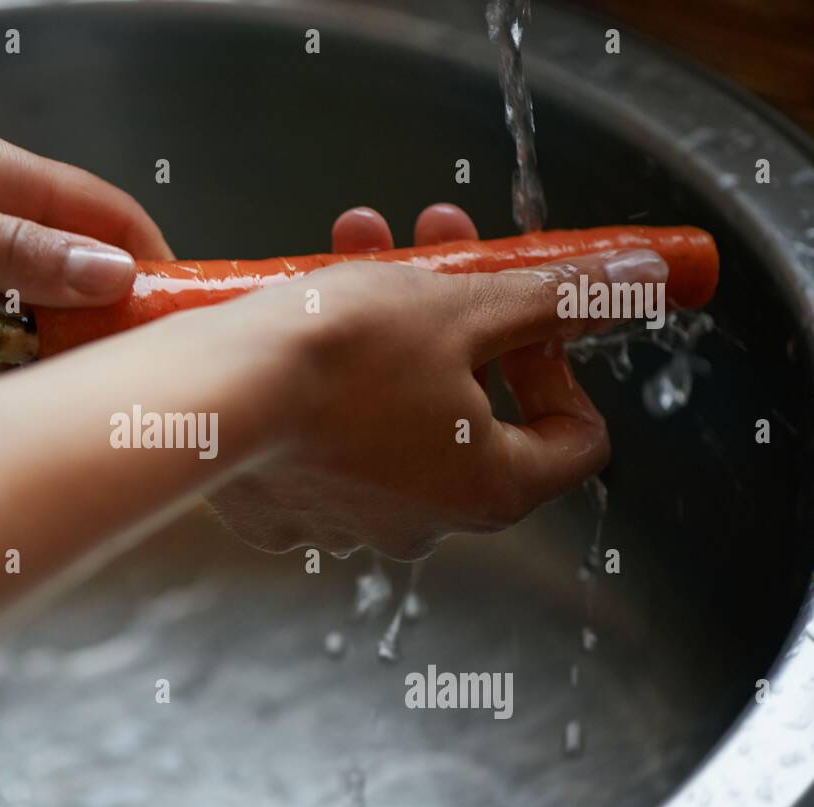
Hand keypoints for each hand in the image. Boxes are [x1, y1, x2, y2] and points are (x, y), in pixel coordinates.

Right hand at [204, 208, 666, 558]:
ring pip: (394, 418)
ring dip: (390, 333)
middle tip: (435, 247)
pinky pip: (323, 442)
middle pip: (474, 415)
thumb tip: (634, 282)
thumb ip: (553, 299)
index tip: (517, 314)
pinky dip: (325, 387)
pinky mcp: (281, 510)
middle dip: (459, 318)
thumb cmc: (338, 358)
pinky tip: (298, 330)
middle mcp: (423, 525)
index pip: (573, 438)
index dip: (557, 363)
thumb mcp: (462, 306)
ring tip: (354, 252)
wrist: (206, 393)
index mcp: (490, 491)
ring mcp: (346, 524)